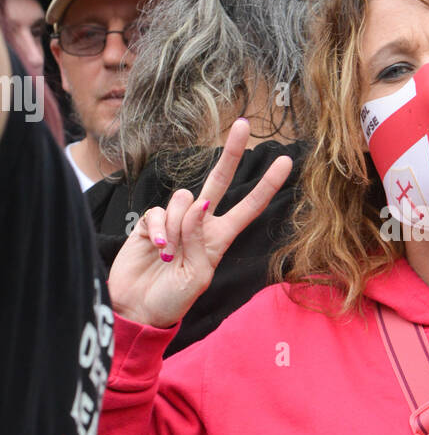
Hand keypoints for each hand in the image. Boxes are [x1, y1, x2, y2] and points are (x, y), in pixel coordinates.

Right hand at [108, 119, 292, 328]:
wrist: (137, 309)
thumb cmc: (173, 299)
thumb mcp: (195, 276)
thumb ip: (197, 239)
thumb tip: (199, 203)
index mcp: (220, 239)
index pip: (249, 207)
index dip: (267, 185)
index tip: (285, 162)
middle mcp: (201, 224)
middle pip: (219, 180)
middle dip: (231, 153)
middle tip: (242, 125)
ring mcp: (175, 221)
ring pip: (184, 199)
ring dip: (176, 227)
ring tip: (168, 255)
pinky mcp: (150, 222)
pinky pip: (158, 211)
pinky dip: (157, 229)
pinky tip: (154, 248)